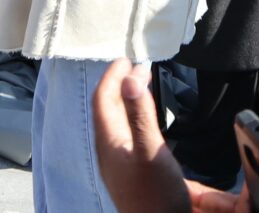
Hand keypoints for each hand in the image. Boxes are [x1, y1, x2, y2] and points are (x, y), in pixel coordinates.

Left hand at [92, 61, 240, 212]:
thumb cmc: (155, 199)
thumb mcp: (151, 151)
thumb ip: (141, 115)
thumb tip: (130, 78)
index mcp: (109, 142)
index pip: (103, 99)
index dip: (112, 76)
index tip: (125, 59)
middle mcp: (109, 151)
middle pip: (108, 109)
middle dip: (120, 85)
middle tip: (135, 68)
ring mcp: (118, 164)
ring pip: (116, 123)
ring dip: (126, 102)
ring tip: (140, 87)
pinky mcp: (129, 174)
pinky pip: (125, 137)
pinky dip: (133, 119)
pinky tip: (144, 123)